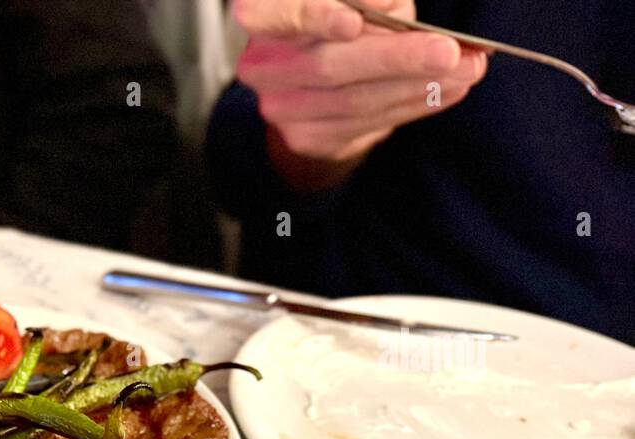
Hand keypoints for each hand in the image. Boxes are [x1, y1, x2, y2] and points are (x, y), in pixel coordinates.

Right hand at [232, 0, 486, 173]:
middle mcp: (262, 65)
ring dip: (415, 85)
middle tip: (447, 52)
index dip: (310, 16)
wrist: (318, 86)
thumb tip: (386, 6)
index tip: (353, 20)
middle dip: (394, 58)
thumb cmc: (344, 19)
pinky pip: (364, 124)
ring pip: (352, 100)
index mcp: (263, 15)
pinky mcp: (305, 137)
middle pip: (326, 65)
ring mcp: (280, 107)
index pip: (266, 14)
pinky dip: (412, 105)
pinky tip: (446, 91)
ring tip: (466, 70)